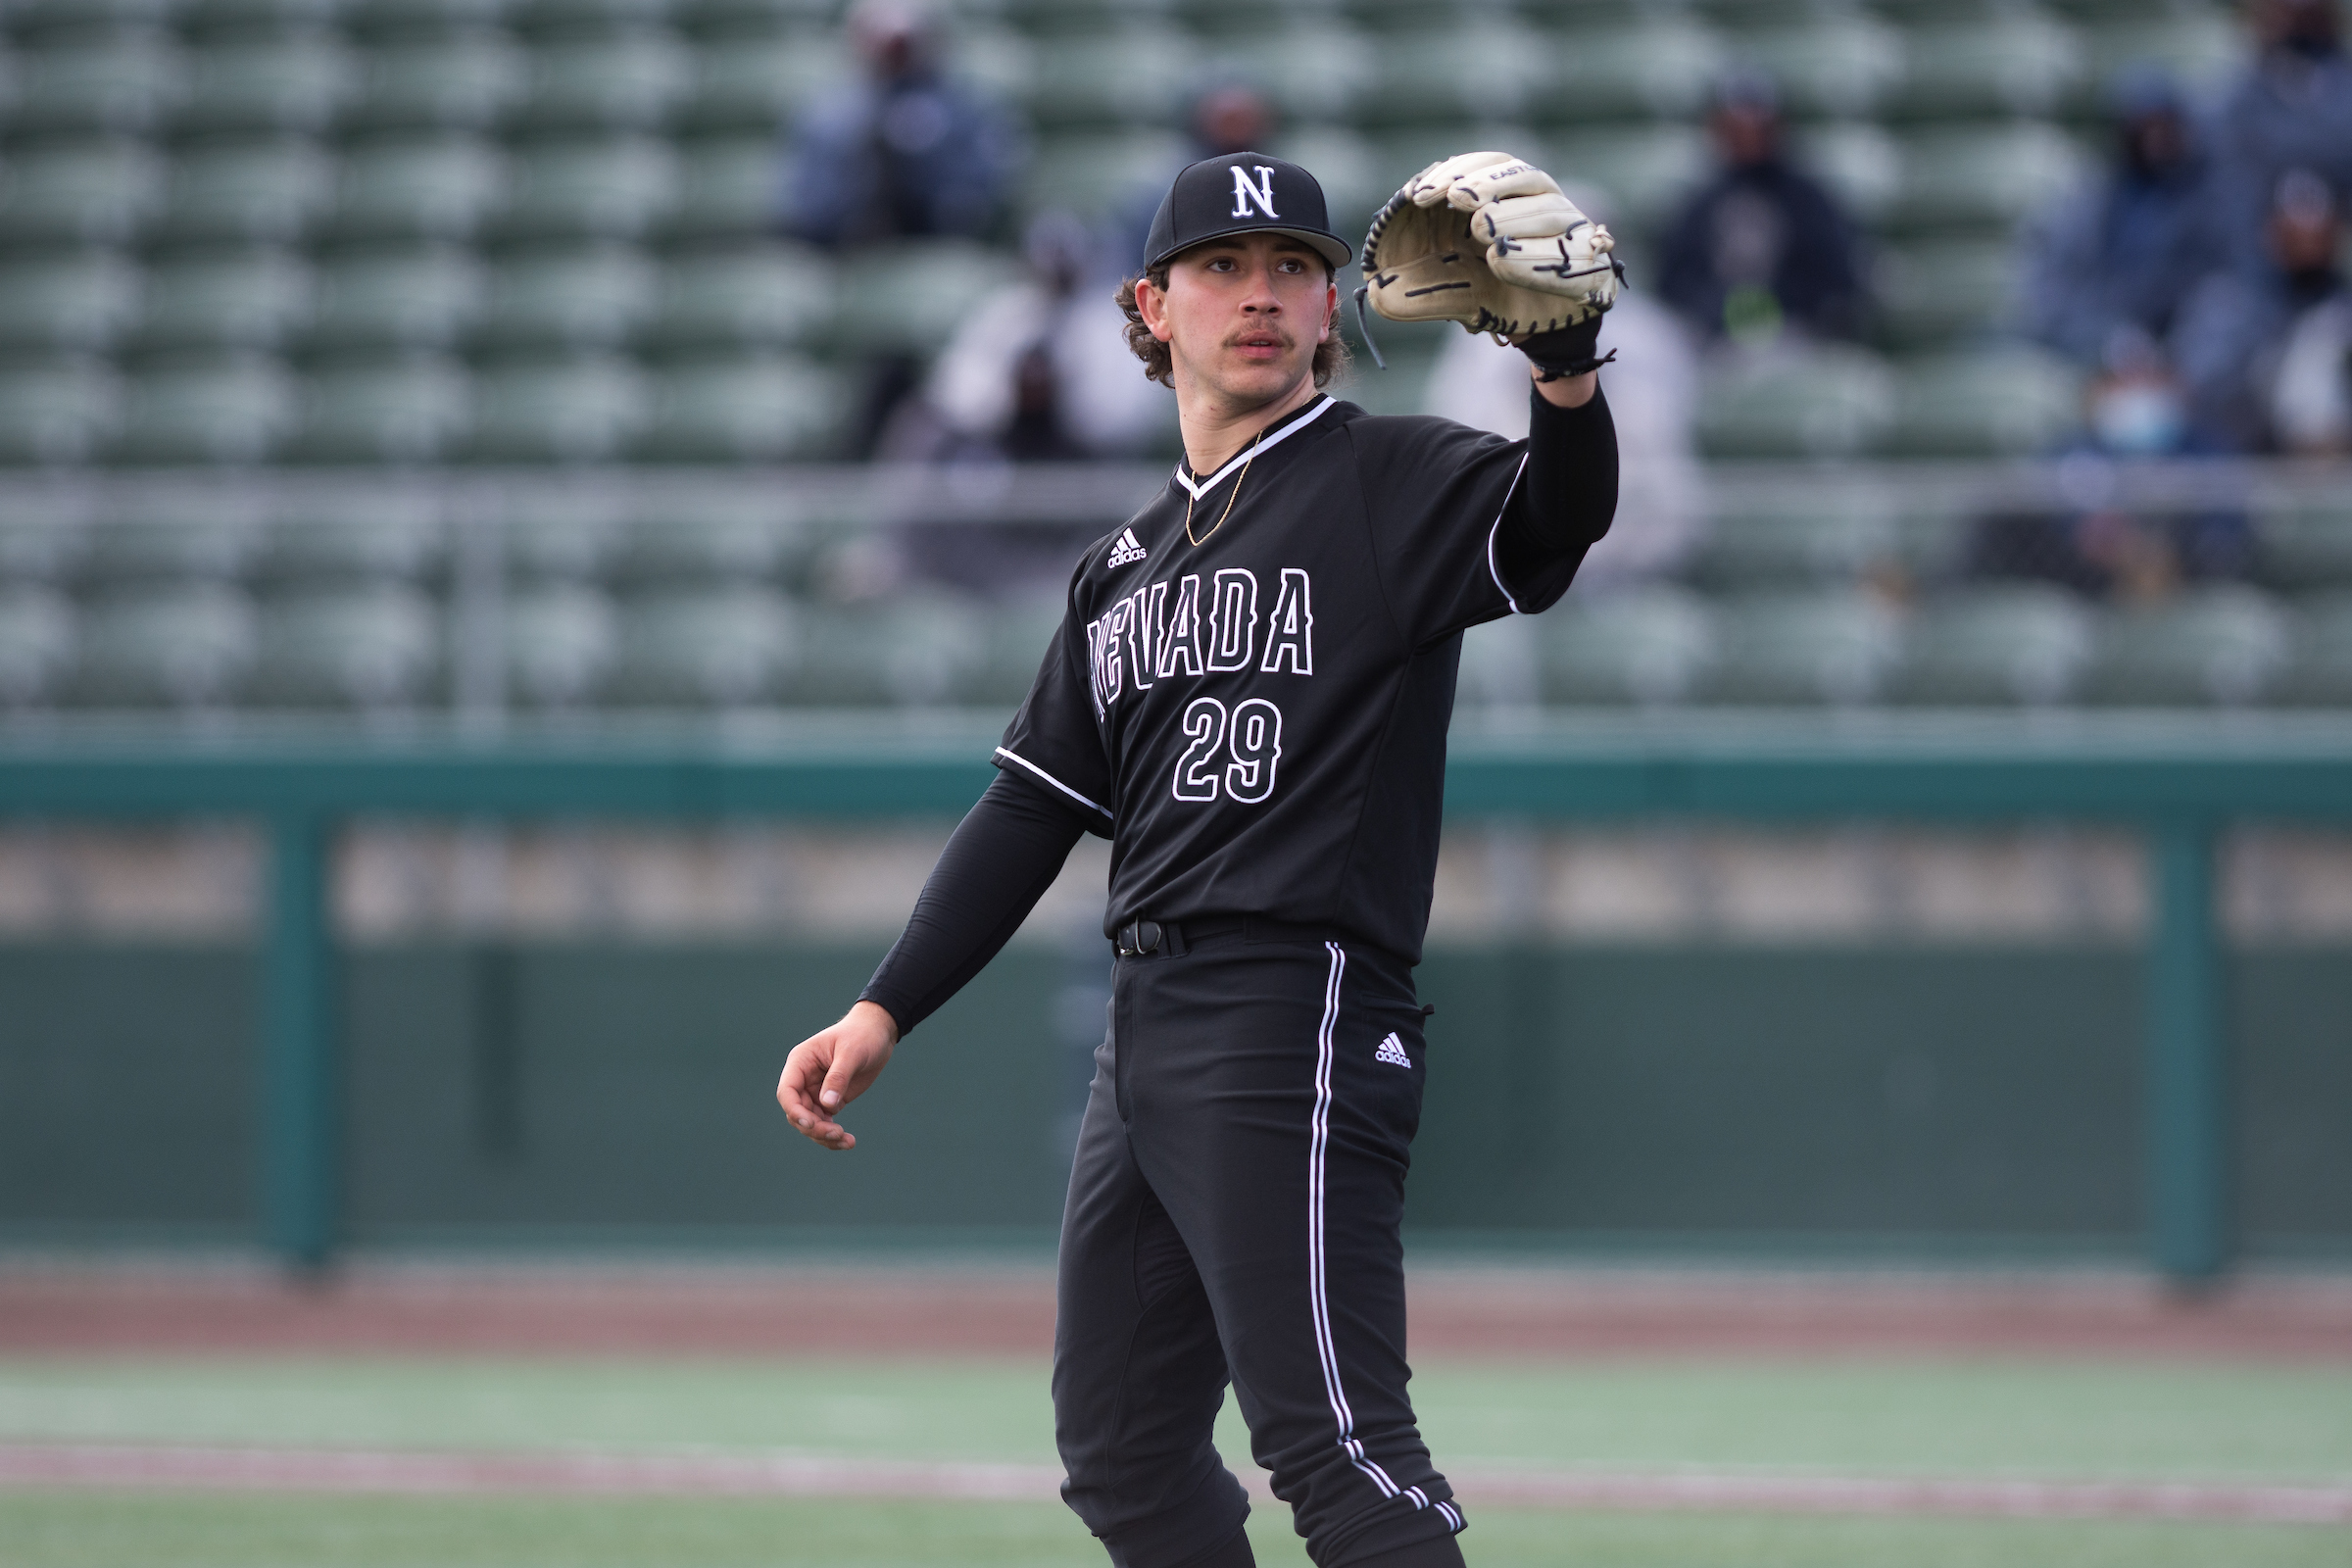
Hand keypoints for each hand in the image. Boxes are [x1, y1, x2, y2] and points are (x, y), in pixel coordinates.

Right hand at [776, 1001, 897, 1150]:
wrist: (878, 1033)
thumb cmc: (862, 1035)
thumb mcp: (851, 1052)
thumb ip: (838, 1077)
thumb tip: (827, 1105)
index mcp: (801, 1062)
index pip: (787, 1092)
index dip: (794, 1110)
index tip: (811, 1123)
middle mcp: (804, 1079)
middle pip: (797, 1112)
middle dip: (814, 1127)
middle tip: (837, 1133)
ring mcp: (816, 1092)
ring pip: (810, 1123)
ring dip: (825, 1136)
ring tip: (848, 1141)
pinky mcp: (830, 1101)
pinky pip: (825, 1123)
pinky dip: (834, 1135)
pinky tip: (848, 1142)